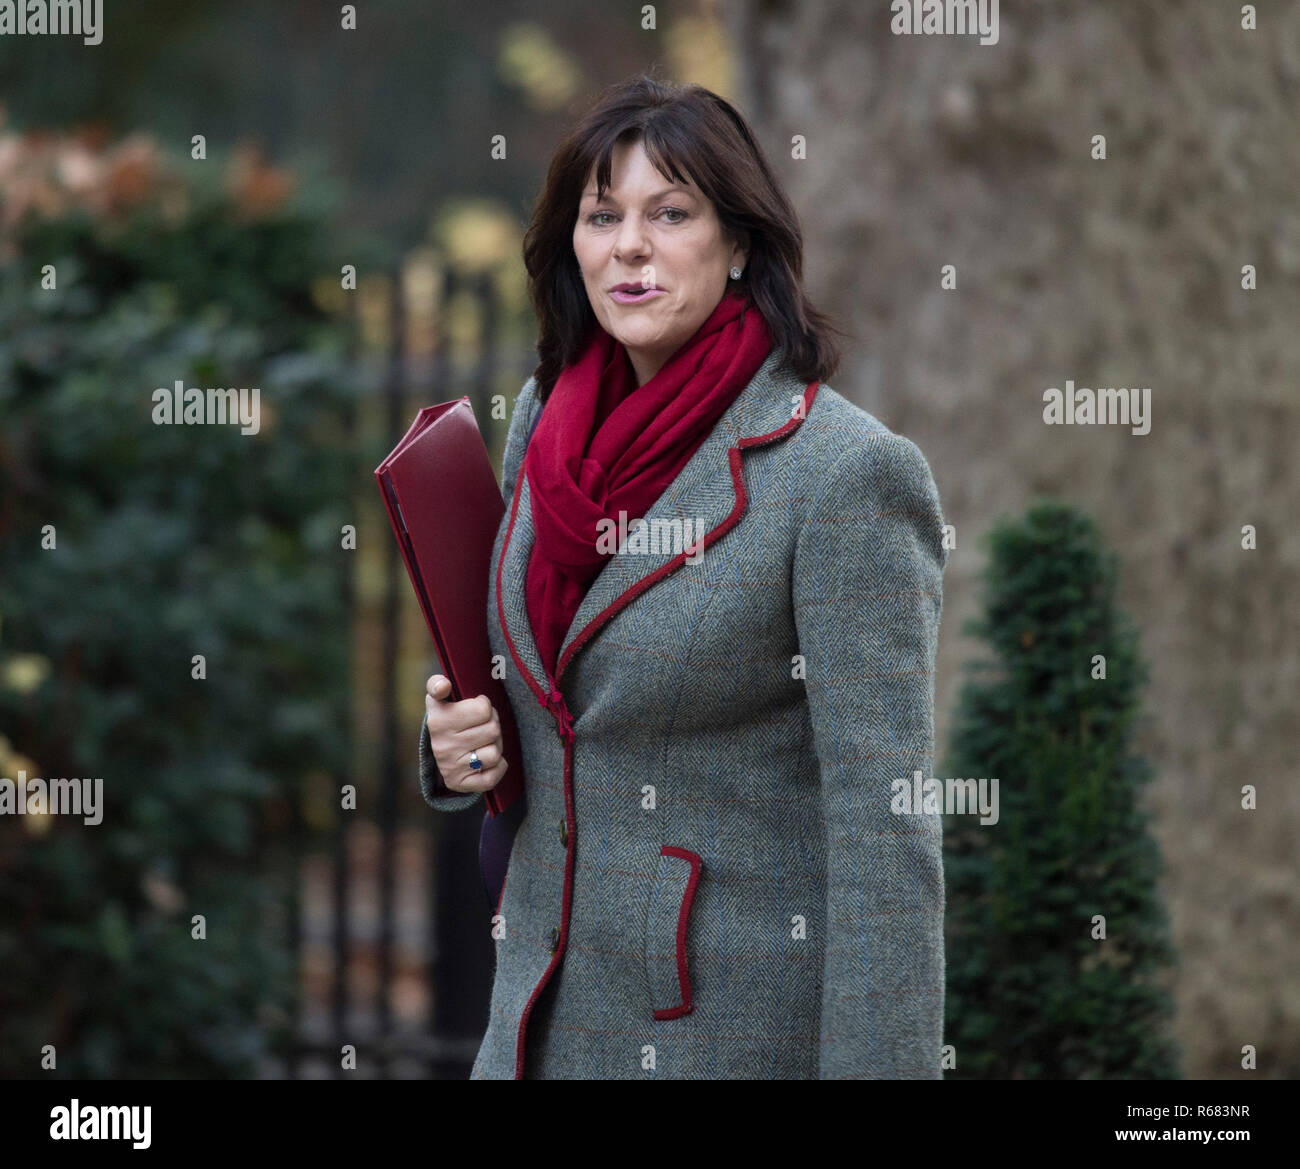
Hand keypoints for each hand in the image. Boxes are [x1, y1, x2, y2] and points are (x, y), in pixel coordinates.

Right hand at [424, 674, 508, 792]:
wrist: (439, 752)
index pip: (483, 709)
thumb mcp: (439, 699)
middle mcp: (442, 745)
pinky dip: (497, 767)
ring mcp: (451, 767)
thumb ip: (438, 684)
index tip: (476, 707)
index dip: (485, 707)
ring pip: (494, 753)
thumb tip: (444, 684)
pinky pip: (492, 777)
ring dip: (495, 746)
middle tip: (482, 726)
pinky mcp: (460, 784)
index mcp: (438, 721)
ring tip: (483, 742)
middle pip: (493, 730)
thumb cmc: (447, 718)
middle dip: (492, 725)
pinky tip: (487, 760)